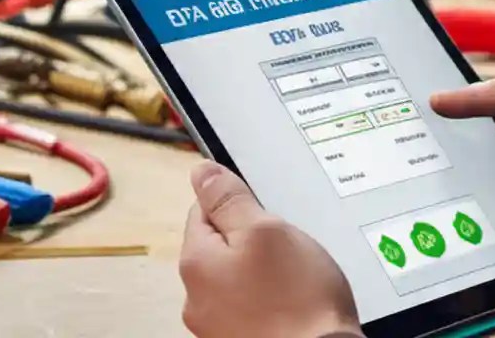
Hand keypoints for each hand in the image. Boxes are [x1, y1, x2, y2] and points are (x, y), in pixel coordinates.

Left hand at [180, 162, 362, 337]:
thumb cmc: (299, 298)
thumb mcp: (267, 230)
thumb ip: (230, 200)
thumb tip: (202, 173)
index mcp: (196, 262)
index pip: (205, 210)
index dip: (241, 206)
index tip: (269, 218)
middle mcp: (196, 297)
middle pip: (221, 245)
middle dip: (253, 240)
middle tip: (287, 249)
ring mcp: (215, 324)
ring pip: (237, 276)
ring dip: (261, 271)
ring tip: (294, 278)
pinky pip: (250, 304)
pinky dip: (268, 298)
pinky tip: (292, 301)